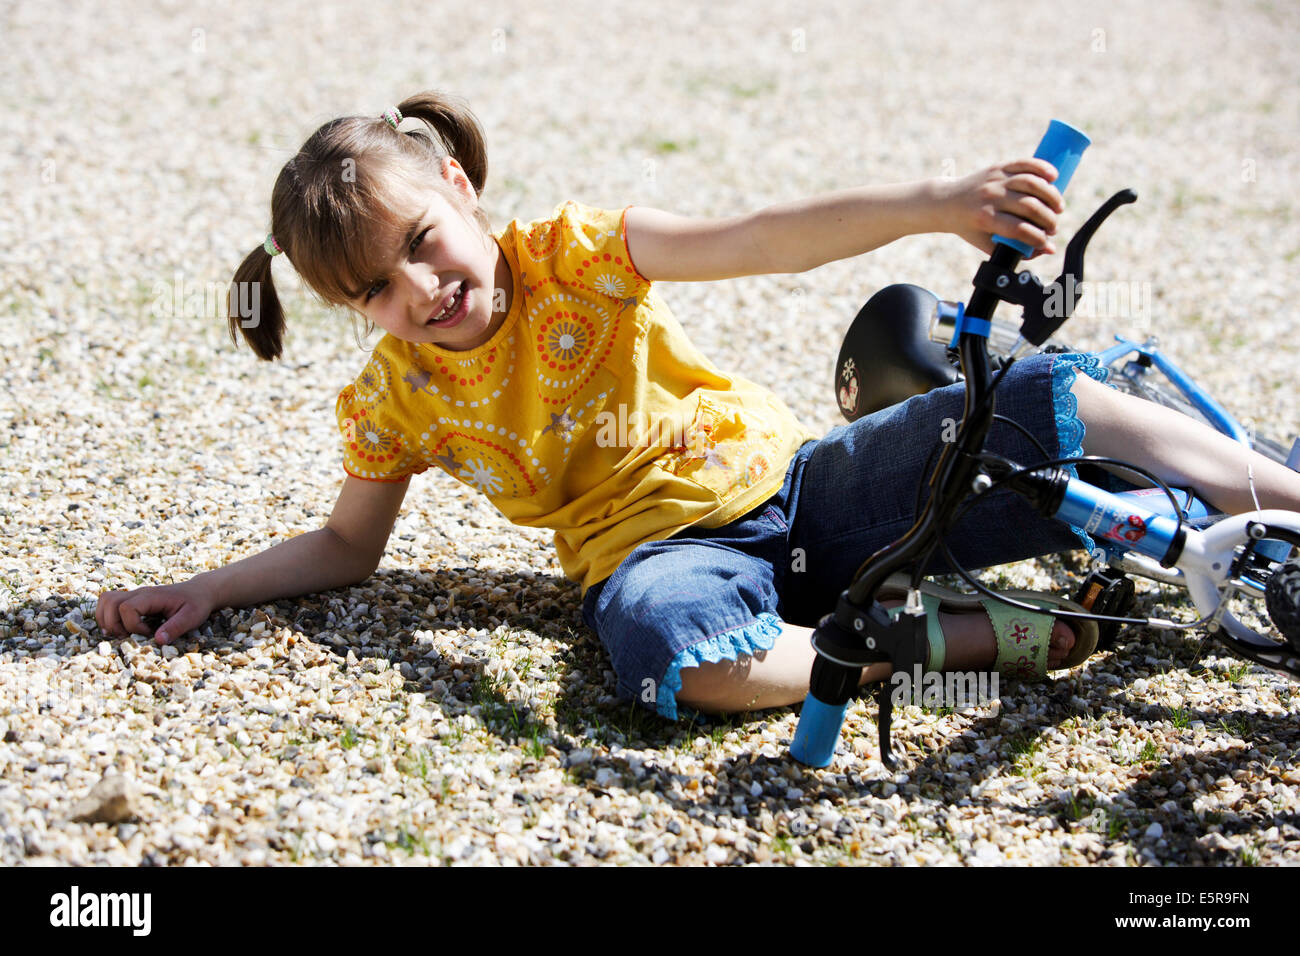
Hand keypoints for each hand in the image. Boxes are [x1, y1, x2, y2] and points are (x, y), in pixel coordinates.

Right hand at [95, 579, 216, 645]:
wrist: (200, 591)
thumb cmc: (197, 604)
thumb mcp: (192, 617)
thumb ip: (175, 627)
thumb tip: (157, 641)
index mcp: (152, 596)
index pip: (127, 607)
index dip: (132, 625)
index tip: (148, 633)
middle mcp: (139, 593)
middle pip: (109, 601)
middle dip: (113, 623)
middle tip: (128, 636)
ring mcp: (134, 595)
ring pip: (105, 600)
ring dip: (106, 619)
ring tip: (121, 633)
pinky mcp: (133, 601)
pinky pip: (110, 603)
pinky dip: (108, 617)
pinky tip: (122, 629)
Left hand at [937, 159, 1063, 257]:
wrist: (945, 202)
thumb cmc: (969, 226)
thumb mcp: (986, 242)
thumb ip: (1015, 249)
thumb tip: (1048, 250)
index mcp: (985, 219)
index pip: (1019, 229)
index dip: (1037, 237)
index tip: (1046, 242)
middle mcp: (990, 197)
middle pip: (1029, 206)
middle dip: (1048, 219)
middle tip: (1053, 227)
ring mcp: (995, 180)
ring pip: (1031, 183)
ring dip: (1051, 195)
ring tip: (1058, 207)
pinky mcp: (998, 167)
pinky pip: (1025, 163)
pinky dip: (1042, 168)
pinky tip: (1054, 177)